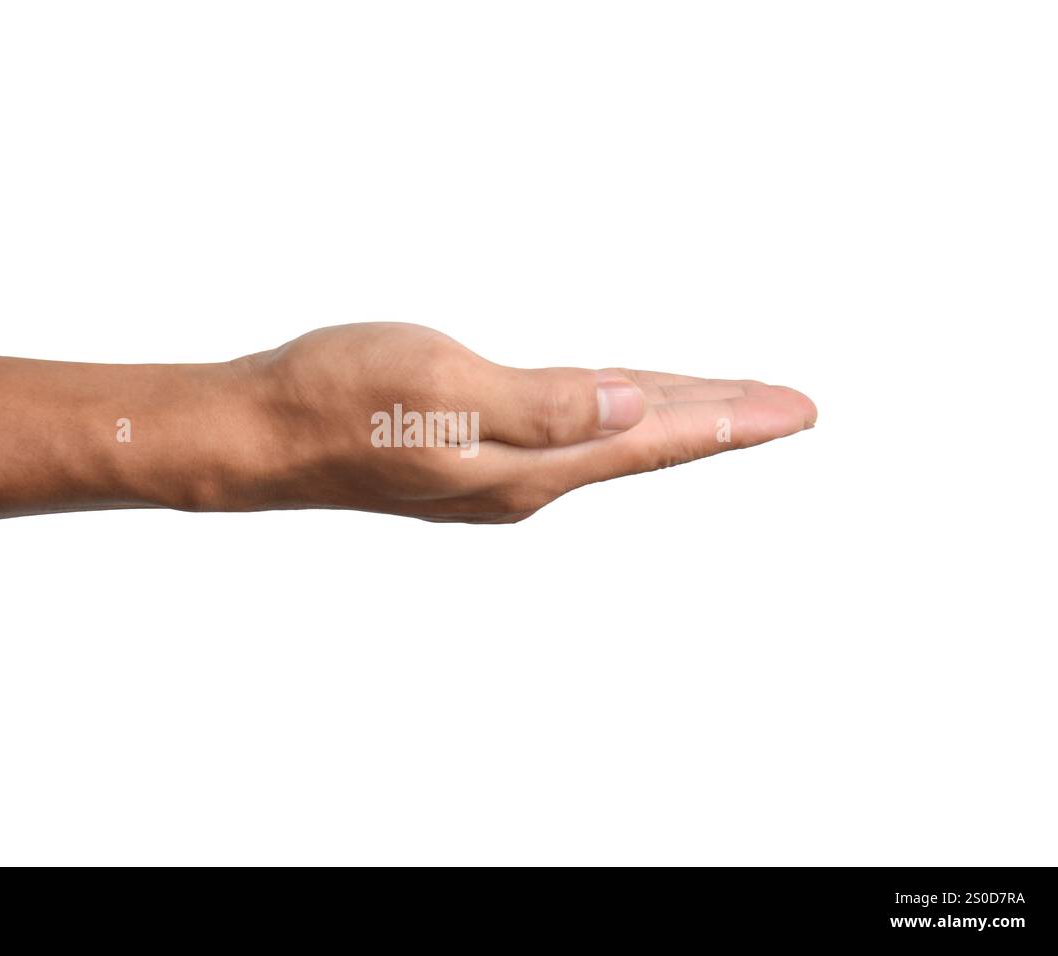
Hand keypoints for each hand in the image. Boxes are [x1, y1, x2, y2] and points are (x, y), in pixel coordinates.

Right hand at [224, 323, 815, 522]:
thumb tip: (628, 408)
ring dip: (671, 419)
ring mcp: (496, 472)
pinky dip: (614, 416)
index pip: (653, 440)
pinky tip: (622, 409)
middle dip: (720, 422)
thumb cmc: (337, 400)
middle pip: (644, 443)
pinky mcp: (470, 453)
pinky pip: (569, 434)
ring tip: (726, 406)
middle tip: (789, 406)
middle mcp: (525, 479)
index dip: (728, 422)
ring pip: (609, 438)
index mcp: (529, 465)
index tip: (797, 410)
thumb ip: (542, 404)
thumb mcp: (442, 388)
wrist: (259, 434)